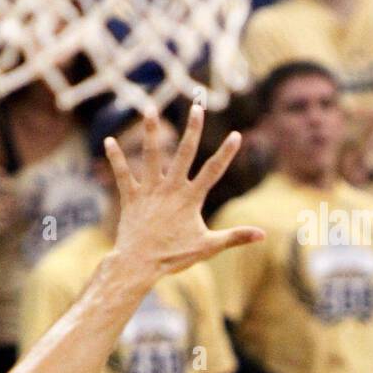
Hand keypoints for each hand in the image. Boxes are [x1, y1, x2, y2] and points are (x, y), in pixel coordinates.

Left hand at [106, 103, 263, 277]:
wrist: (139, 265)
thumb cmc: (174, 257)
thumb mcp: (208, 246)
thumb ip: (235, 237)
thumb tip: (263, 235)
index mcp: (190, 199)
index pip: (213, 171)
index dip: (226, 153)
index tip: (236, 135)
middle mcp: (170, 189)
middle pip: (184, 153)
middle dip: (192, 129)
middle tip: (197, 107)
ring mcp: (149, 191)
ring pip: (151, 155)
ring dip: (150, 132)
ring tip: (150, 109)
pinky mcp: (130, 197)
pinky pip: (122, 173)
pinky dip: (116, 158)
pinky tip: (109, 141)